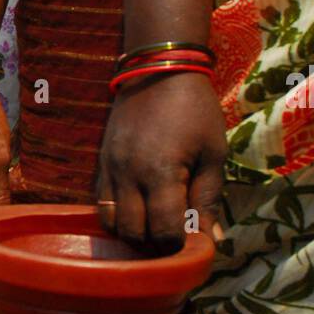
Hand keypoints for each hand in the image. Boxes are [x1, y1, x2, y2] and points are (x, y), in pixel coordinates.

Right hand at [97, 73, 227, 253]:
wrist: (158, 70)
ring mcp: (109, 170)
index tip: (192, 241)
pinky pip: (101, 204)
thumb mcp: (213, 153)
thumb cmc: (194, 110)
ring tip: (154, 225)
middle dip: (154, 243)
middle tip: (174, 237)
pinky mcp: (101, 164)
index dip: (178, 244)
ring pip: (111, 224)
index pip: (163, 230)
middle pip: (133, 233)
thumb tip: (210, 239)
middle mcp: (128, 175)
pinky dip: (118, 216)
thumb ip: (209, 198)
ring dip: (133, 232)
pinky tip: (138, 211)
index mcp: (160, 172)